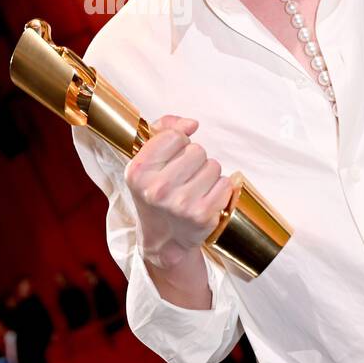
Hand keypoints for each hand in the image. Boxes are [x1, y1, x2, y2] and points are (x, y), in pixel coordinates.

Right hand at [123, 115, 233, 269]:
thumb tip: (191, 124)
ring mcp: (181, 204)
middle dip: (194, 159)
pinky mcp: (202, 215)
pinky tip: (205, 198)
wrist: (164, 238)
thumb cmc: (157, 194)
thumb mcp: (147, 161)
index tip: (172, 156)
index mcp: (139, 171)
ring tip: (193, 188)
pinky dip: (219, 188)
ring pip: (213, 166)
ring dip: (207, 174)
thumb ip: (164, 130)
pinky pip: (224, 183)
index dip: (178, 143)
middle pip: (196, 150)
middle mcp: (157, 189)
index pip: (174, 136)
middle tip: (183, 177)